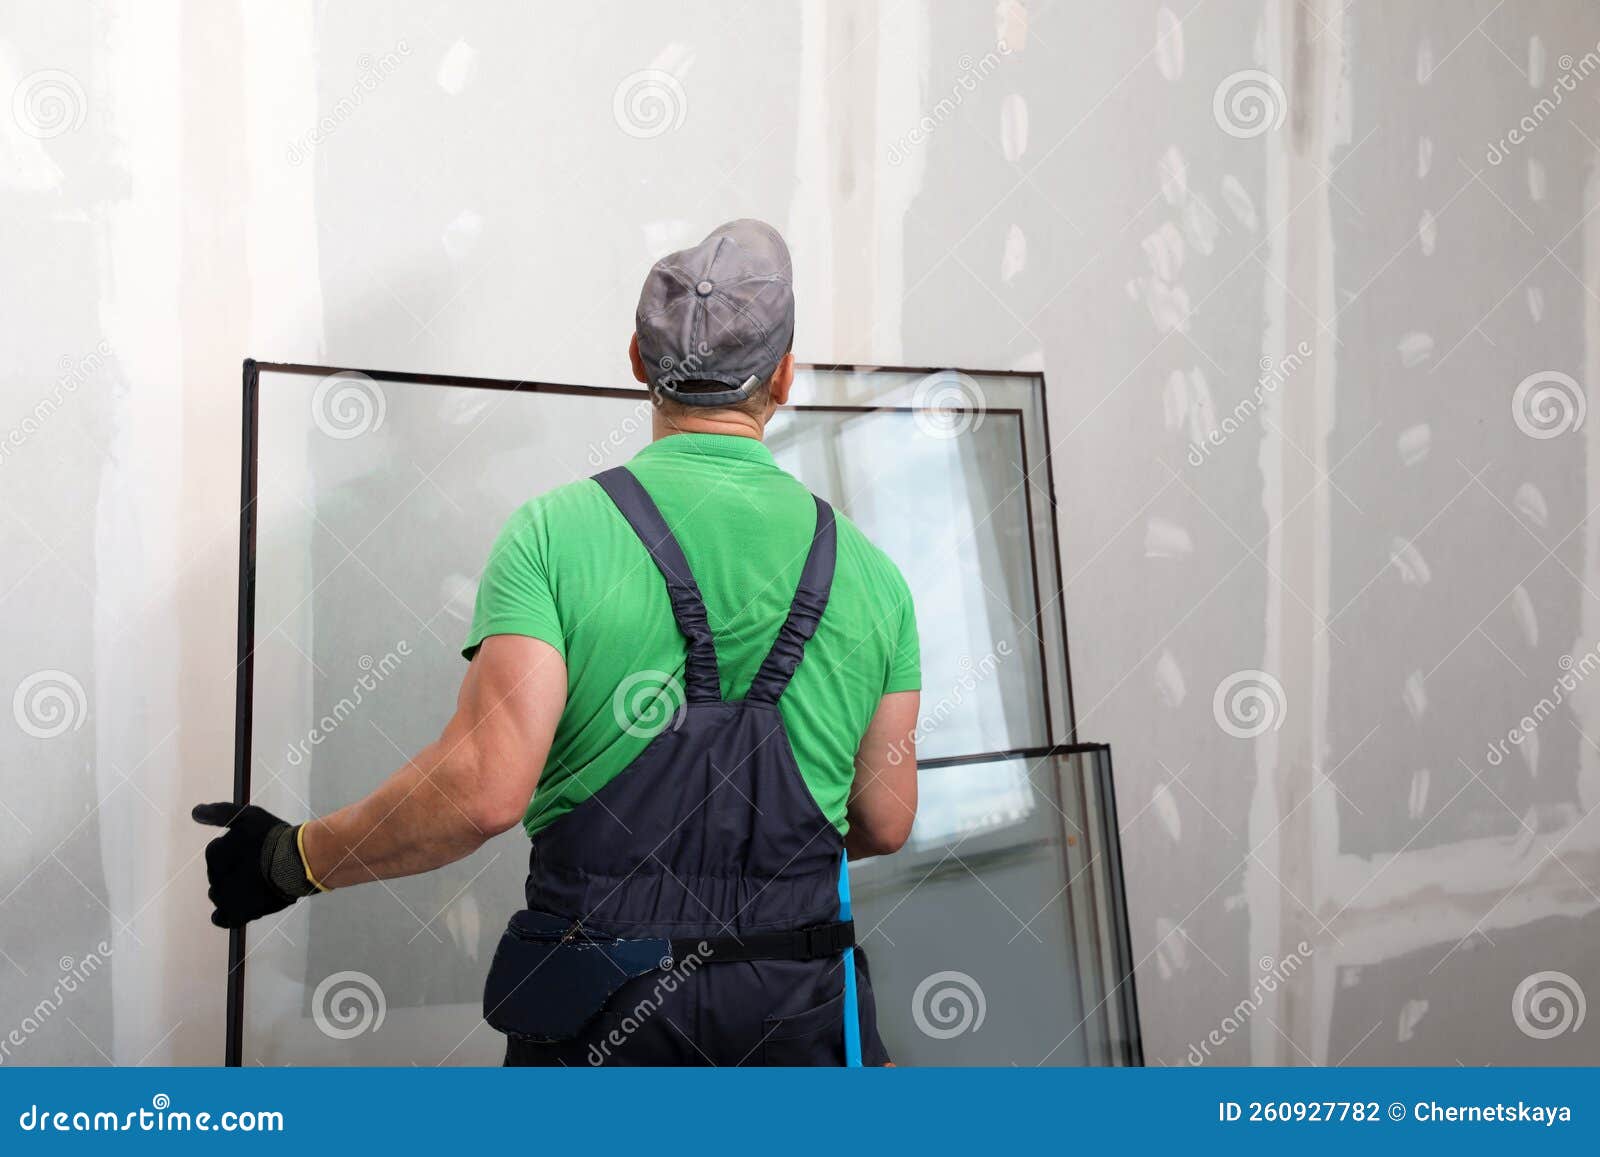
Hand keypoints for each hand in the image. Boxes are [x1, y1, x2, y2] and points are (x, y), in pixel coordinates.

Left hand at [192, 802, 310, 927]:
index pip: (217, 851)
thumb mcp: (247, 816)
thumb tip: (194, 812)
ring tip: (255, 882)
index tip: (253, 847)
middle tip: (257, 864)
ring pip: (220, 894)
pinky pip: (222, 918)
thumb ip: (219, 813)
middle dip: (233, 869)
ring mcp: (224, 898)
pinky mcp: (237, 914)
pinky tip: (236, 906)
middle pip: (219, 873)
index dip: (236, 848)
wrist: (298, 863)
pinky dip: (225, 914)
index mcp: (214, 853)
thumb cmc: (273, 838)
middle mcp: (214, 877)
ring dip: (232, 888)